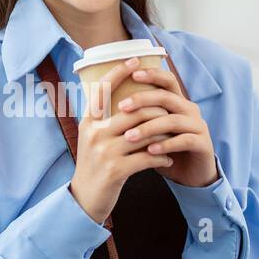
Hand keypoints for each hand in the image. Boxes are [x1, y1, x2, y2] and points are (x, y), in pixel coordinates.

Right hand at [67, 56, 176, 223]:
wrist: (85, 199)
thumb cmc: (94, 165)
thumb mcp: (92, 137)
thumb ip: (104, 117)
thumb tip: (124, 93)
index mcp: (89, 121)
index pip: (103, 88)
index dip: (119, 71)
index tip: (135, 58)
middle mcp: (95, 133)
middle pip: (133, 109)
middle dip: (156, 108)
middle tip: (171, 110)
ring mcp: (104, 152)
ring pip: (144, 132)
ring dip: (163, 134)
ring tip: (174, 134)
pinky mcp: (115, 171)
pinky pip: (147, 157)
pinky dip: (162, 157)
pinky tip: (169, 158)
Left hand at [114, 65, 218, 188]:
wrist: (189, 174)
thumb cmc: (164, 149)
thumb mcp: (149, 130)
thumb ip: (135, 117)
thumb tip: (103, 103)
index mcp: (177, 101)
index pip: (167, 80)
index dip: (152, 74)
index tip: (132, 73)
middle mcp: (190, 109)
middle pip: (167, 97)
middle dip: (143, 100)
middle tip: (121, 107)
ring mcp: (198, 126)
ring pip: (173, 120)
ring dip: (149, 127)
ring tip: (129, 136)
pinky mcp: (203, 144)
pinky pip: (184, 140)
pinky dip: (166, 144)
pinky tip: (150, 151)